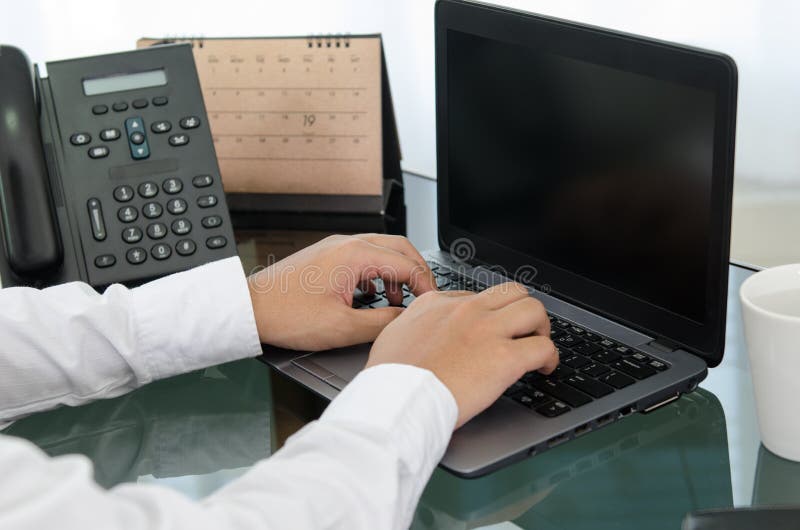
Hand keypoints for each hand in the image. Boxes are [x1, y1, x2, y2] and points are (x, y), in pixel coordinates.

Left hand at [247, 234, 436, 350]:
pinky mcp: (326, 256)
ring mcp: (335, 247)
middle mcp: (346, 244)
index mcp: (354, 255)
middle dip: (416, 272)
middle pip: (399, 248)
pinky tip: (372, 295)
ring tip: (397, 300)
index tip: (431, 303)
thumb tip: (405, 319)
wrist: (249, 309)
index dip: (425, 285)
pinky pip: (363, 256)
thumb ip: (382, 322)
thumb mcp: (342, 328)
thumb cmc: (286, 315)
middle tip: (425, 296)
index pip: (406, 263)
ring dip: (396, 272)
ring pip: (381, 250)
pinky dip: (376, 272)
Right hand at [366, 283, 557, 427]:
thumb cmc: (390, 378)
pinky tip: (545, 368)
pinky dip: (550, 357)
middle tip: (523, 330)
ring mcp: (487, 330)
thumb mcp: (392, 336)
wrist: (397, 400)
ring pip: (534, 309)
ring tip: (538, 344)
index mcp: (437, 303)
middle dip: (522, 310)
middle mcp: (465, 310)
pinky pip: (543, 347)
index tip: (491, 329)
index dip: (488, 314)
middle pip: (511, 292)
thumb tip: (417, 330)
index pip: (475, 296)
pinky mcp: (505, 357)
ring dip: (540, 328)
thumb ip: (411, 325)